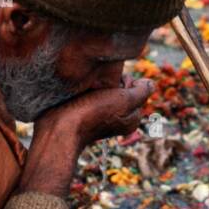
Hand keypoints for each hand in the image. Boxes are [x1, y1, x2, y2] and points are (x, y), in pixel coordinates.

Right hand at [36, 78, 151, 151]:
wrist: (59, 128)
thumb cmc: (93, 114)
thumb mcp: (124, 100)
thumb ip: (141, 92)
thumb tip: (149, 83)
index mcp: (131, 118)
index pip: (134, 87)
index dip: (125, 81)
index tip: (113, 87)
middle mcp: (118, 118)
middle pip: (120, 87)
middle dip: (111, 82)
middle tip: (99, 89)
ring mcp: (101, 115)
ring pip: (105, 88)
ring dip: (98, 84)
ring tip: (88, 89)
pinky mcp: (85, 111)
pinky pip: (91, 92)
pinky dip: (87, 88)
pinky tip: (81, 92)